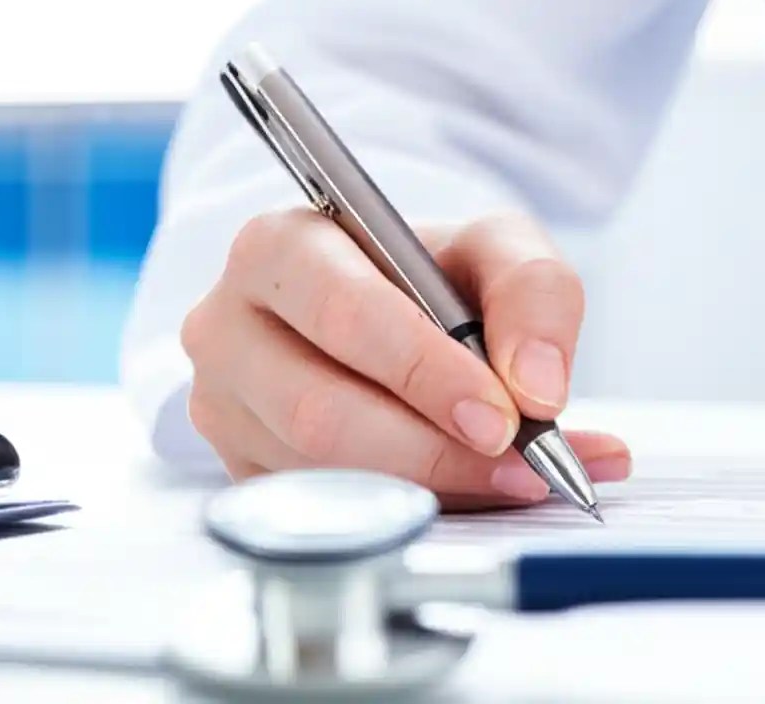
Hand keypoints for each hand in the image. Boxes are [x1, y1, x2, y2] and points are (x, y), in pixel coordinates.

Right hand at [181, 208, 630, 509]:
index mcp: (280, 248)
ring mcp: (225, 410)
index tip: (503, 414)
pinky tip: (470, 494)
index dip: (423, 370)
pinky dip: (412, 510)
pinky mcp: (242, 473)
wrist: (391, 313)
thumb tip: (539, 387)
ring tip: (513, 477)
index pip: (342, 312)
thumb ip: (533, 293)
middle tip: (518, 463)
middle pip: (320, 411)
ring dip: (432, 488)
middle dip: (434, 448)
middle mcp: (229, 328)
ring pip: (322, 475)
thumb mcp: (493, 249)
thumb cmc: (428, 276)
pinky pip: (322, 515)